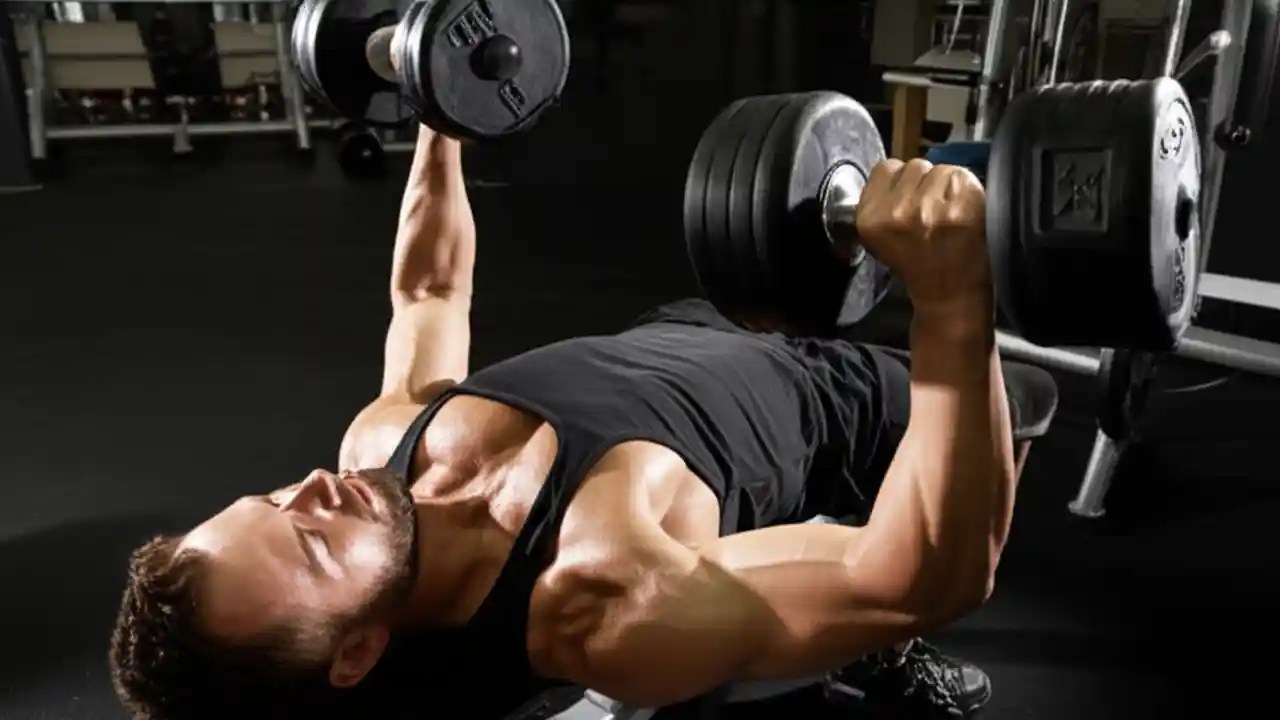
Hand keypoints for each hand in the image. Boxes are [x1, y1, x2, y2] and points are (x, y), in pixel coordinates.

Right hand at [855, 159, 991, 314]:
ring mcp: (929, 209)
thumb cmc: (918, 265)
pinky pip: (962, 176)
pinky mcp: (959, 207)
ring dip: (947, 187)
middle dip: (924, 184)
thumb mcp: (879, 238)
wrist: (948, 294)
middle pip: (914, 165)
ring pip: (939, 169)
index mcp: (870, 219)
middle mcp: (896, 212)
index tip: (909, 197)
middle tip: (930, 213)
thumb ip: (881, 202)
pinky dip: (967, 192)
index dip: (900, 181)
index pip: (885, 168)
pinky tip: (962, 215)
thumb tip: (895, 173)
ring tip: (947, 215)